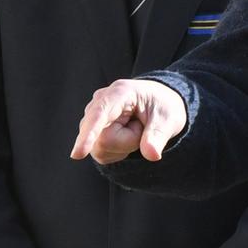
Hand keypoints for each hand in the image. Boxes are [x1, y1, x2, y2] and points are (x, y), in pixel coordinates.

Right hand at [71, 78, 186, 163]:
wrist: (157, 103)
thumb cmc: (162, 107)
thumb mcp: (169, 119)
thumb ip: (158, 136)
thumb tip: (152, 155)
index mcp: (121, 92)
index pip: (100, 114)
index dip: (88, 134)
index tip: (78, 154)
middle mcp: (100, 101)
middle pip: (103, 139)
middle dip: (128, 142)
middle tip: (143, 127)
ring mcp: (93, 116)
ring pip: (101, 147)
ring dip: (123, 146)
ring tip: (135, 129)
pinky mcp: (91, 130)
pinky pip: (101, 152)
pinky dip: (118, 150)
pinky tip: (125, 135)